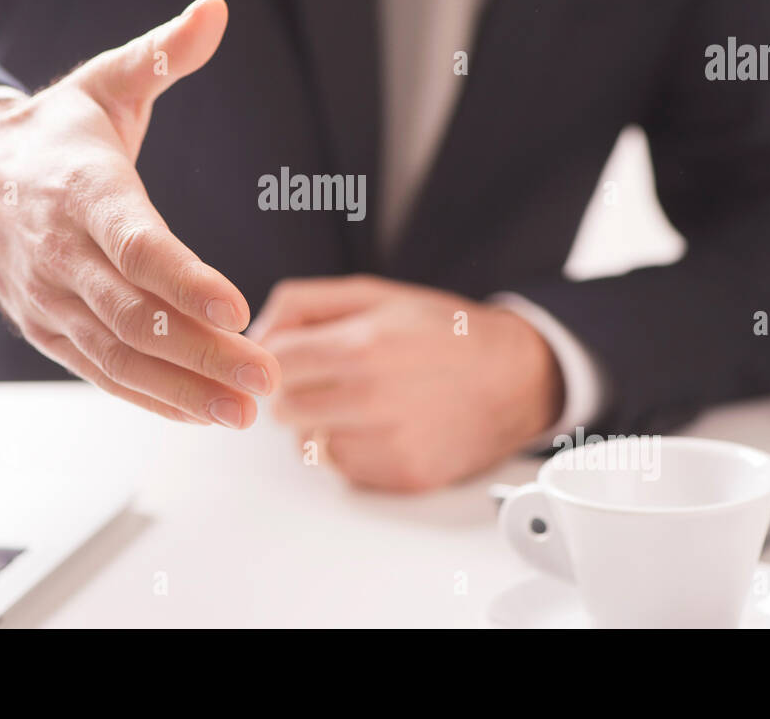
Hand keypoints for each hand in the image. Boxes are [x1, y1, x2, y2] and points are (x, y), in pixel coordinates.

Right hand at [0, 0, 278, 427]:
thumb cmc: (55, 134)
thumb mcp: (105, 84)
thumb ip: (162, 55)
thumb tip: (215, 11)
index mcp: (80, 190)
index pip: (134, 243)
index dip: (183, 279)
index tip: (238, 308)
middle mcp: (60, 253)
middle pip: (133, 314)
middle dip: (201, 352)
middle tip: (266, 380)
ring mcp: (50, 300)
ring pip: (118, 355)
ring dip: (183, 388)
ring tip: (246, 411)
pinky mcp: (49, 330)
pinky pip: (100, 372)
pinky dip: (150, 396)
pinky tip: (200, 412)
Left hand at [251, 275, 563, 490]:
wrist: (515, 377)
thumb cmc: (442, 331)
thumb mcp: (373, 293)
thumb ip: (303, 304)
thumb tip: (253, 336)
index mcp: (362, 344)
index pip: (273, 363)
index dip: (278, 357)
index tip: (294, 356)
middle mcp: (374, 398)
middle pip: (283, 409)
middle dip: (297, 392)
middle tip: (330, 377)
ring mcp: (390, 443)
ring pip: (310, 444)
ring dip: (324, 424)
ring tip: (364, 401)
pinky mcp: (402, 477)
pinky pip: (343, 469)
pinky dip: (352, 450)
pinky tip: (384, 426)